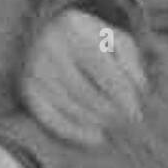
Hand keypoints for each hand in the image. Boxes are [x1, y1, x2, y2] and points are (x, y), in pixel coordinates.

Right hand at [20, 8, 146, 147]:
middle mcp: (49, 48)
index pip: (101, 69)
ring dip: (96, 122)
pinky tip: (96, 138)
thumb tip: (139, 88)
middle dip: (109, 112)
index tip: (136, 113)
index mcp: (73, 29)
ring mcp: (35, 70)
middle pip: (84, 92)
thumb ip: (130, 59)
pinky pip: (50, 118)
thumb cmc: (89, 39)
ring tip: (114, 126)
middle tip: (126, 123)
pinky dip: (74, 132)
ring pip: (70, 107)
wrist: (47, 33)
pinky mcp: (27, 90)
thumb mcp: (113, 37)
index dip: (121, 95)